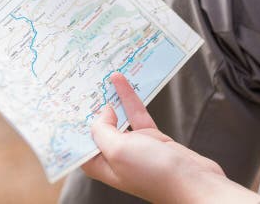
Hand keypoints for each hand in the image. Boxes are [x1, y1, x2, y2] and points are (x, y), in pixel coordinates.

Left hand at [83, 73, 259, 203]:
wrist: (195, 181)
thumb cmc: (154, 173)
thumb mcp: (118, 151)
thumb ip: (102, 131)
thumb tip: (101, 114)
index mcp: (103, 167)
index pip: (81, 147)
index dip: (72, 129)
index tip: (65, 107)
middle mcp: (117, 157)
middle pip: (98, 130)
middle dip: (89, 110)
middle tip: (79, 86)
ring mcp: (136, 147)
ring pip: (118, 119)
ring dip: (110, 100)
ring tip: (99, 78)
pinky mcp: (153, 139)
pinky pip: (137, 115)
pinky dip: (129, 99)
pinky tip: (122, 82)